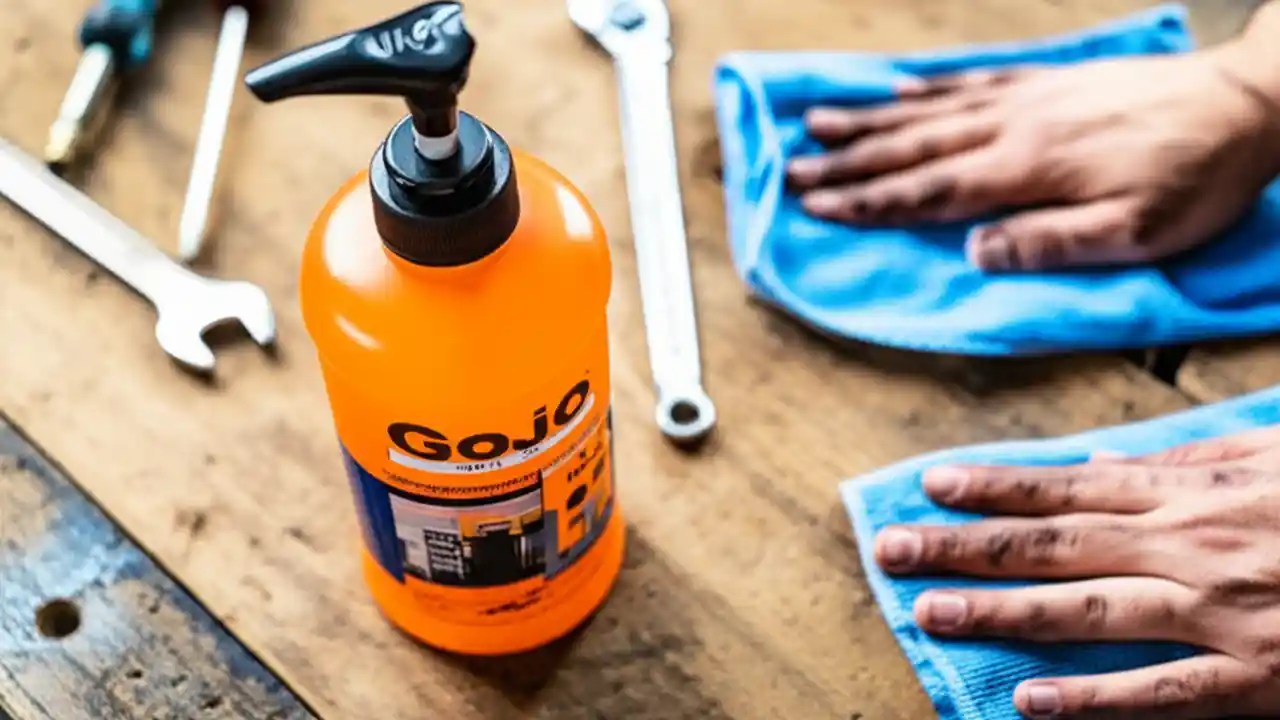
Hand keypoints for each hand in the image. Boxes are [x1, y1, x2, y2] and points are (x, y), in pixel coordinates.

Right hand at [787, 49, 1279, 270]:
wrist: (1247, 103)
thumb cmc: (1194, 178)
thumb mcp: (1135, 233)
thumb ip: (1049, 243)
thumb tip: (974, 252)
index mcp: (1027, 170)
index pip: (929, 191)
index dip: (868, 201)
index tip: (815, 205)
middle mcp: (1014, 127)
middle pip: (914, 148)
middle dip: (848, 162)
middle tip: (792, 170)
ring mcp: (1027, 97)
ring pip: (931, 111)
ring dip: (871, 122)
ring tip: (817, 124)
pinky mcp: (1047, 82)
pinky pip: (972, 81)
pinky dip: (928, 89)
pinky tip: (899, 91)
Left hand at [874, 426, 1279, 718]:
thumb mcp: (1273, 455)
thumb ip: (1186, 460)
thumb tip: (1099, 466)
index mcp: (1194, 493)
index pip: (1067, 488)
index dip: (994, 487)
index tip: (930, 484)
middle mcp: (1190, 547)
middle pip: (1054, 546)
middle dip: (965, 546)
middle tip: (888, 547)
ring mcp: (1221, 614)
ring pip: (1087, 613)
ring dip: (1000, 613)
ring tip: (927, 612)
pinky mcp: (1259, 679)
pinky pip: (1163, 693)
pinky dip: (1094, 700)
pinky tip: (1028, 701)